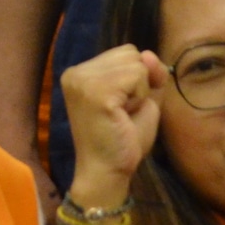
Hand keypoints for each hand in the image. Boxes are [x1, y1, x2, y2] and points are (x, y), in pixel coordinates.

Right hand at [60, 46, 164, 209]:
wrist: (106, 173)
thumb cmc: (122, 141)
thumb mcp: (141, 98)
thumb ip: (148, 74)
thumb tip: (149, 54)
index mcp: (80, 72)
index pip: (125, 52)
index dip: (137, 76)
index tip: (122, 106)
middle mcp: (76, 71)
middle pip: (130, 52)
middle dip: (138, 82)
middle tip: (122, 112)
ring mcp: (83, 80)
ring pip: (136, 63)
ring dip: (139, 91)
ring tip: (122, 114)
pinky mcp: (96, 91)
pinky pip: (137, 77)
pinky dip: (139, 98)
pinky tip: (123, 116)